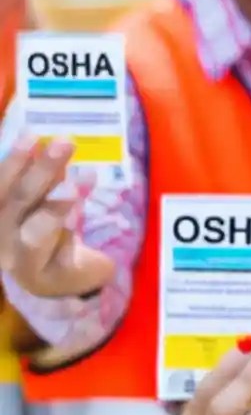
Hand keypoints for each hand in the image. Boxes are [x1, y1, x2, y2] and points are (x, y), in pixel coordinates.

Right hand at [0, 135, 114, 297]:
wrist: (64, 280)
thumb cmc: (48, 232)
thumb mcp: (44, 201)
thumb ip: (46, 178)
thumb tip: (50, 142)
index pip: (0, 186)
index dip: (14, 160)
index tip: (32, 134)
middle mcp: (2, 238)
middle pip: (18, 202)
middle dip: (41, 171)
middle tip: (65, 143)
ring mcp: (24, 261)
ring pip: (35, 231)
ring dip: (54, 206)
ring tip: (72, 185)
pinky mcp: (52, 276)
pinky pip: (61, 253)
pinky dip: (68, 232)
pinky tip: (79, 215)